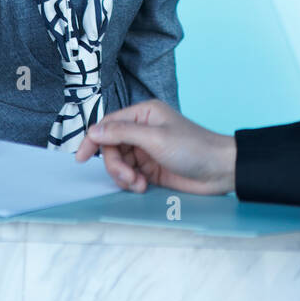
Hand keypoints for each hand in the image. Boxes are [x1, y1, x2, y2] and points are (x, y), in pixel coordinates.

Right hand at [74, 99, 236, 194]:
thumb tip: (94, 130)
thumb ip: (122, 133)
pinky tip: (143, 186)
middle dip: (115, 164)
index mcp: (144, 114)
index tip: (80, 158)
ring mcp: (147, 150)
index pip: (108, 124)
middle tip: (127, 178)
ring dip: (124, 176)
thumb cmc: (193, 148)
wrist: (219, 171)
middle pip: (111, 146)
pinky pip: (130, 174)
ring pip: (119, 163)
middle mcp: (143, 130)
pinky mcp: (151, 168)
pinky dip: (131, 183)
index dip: (93, 140)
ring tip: (139, 184)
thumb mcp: (155, 138)